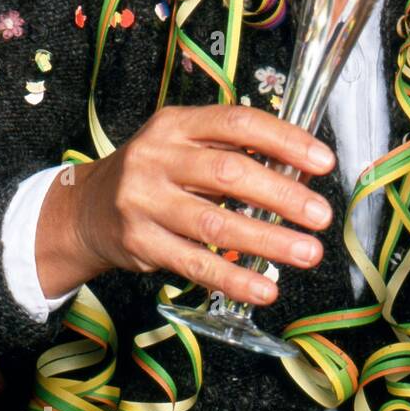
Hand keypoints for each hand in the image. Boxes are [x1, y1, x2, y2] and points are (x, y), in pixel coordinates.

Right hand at [37, 104, 335, 306]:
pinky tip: (264, 288)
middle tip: (321, 215)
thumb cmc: (156, 171)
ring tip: (307, 252)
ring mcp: (144, 202)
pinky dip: (233, 279)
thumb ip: (232, 149)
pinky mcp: (139, 245)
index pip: (238, 123)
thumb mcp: (185, 142)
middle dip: (282, 195)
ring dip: (267, 241)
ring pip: (214, 224)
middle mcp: (157, 158)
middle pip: (229, 173)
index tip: (323, 161)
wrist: (86, 210)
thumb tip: (301, 168)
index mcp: (177, 124)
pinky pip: (194, 264)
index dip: (284, 140)